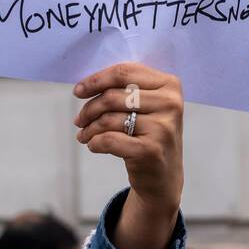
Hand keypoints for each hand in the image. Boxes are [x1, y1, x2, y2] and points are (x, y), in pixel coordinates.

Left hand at [73, 62, 184, 248]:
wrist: (163, 176)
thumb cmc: (148, 135)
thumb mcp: (145, 106)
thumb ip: (123, 89)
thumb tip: (83, 86)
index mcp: (169, 85)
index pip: (124, 72)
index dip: (95, 80)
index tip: (77, 91)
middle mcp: (170, 103)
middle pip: (112, 96)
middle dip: (89, 109)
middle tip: (79, 120)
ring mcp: (163, 127)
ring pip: (108, 119)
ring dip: (89, 128)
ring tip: (84, 135)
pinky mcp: (151, 150)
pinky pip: (109, 140)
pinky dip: (95, 143)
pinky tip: (94, 145)